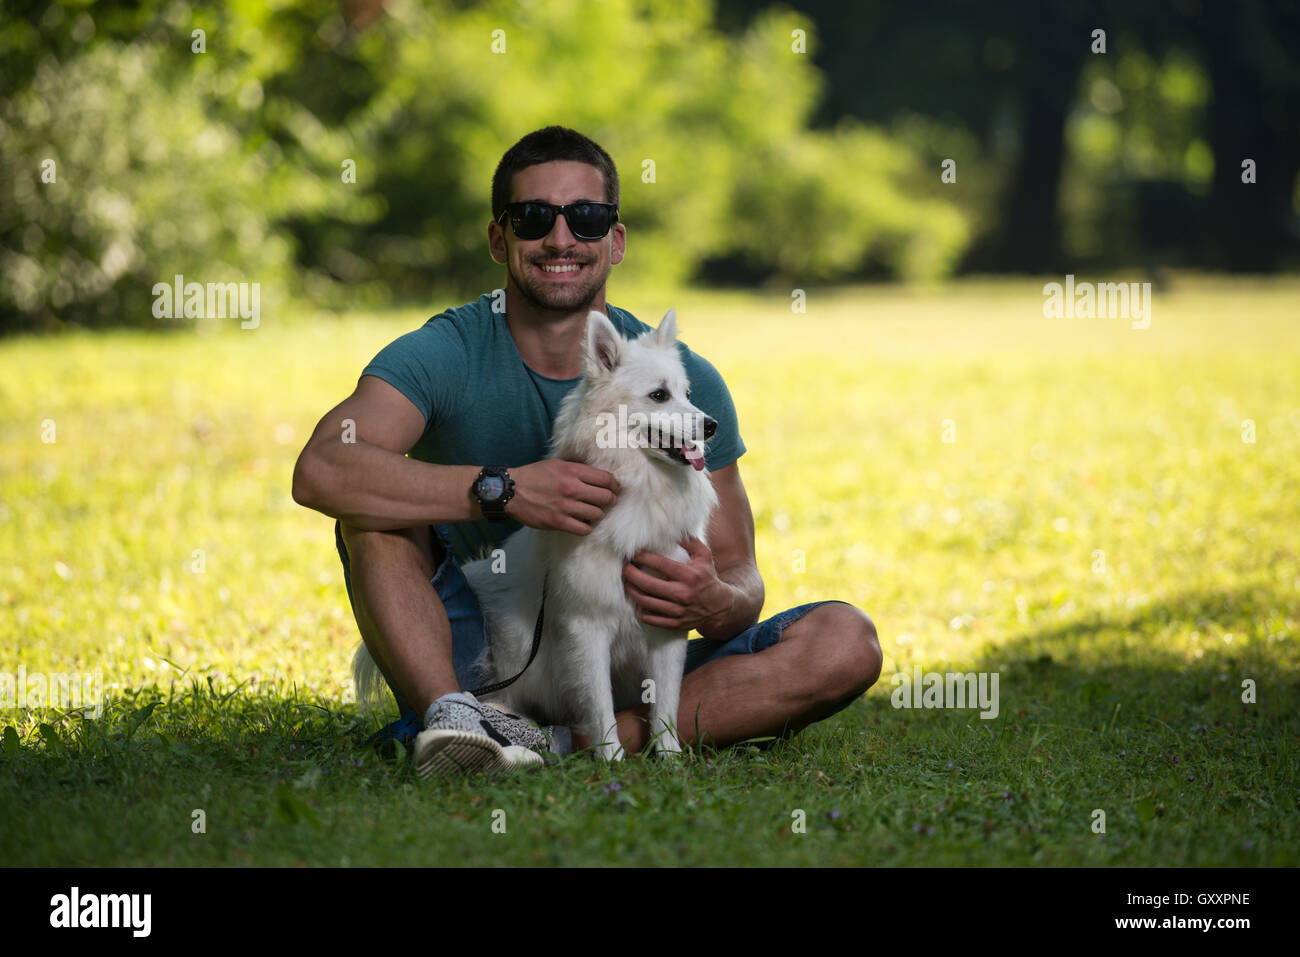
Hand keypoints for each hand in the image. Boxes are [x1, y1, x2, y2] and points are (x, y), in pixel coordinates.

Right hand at [504, 459, 618, 534]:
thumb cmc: (533, 475)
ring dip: (598, 515)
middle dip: (610, 500)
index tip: (614, 489)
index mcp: (572, 471)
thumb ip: (577, 468)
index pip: (606, 479)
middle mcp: (572, 488)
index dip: (614, 485)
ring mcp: (565, 506)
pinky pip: (583, 529)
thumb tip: (597, 473)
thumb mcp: (557, 464)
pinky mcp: (558, 522)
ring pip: (597, 514)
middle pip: (606, 497)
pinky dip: (586, 527)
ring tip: (593, 513)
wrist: (510, 491)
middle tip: (608, 502)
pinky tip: (583, 523)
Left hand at [622, 536, 734, 631]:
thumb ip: (689, 541)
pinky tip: (637, 601)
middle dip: (631, 574)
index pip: (660, 564)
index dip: (643, 558)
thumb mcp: (704, 556)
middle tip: (624, 568)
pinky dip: (640, 610)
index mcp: (689, 575)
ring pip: (646, 602)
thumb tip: (672, 530)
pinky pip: (651, 618)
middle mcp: (683, 594)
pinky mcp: (675, 623)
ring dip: (632, 591)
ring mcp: (678, 611)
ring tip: (626, 583)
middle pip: (648, 585)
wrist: (720, 607)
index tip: (633, 554)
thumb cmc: (708, 577)